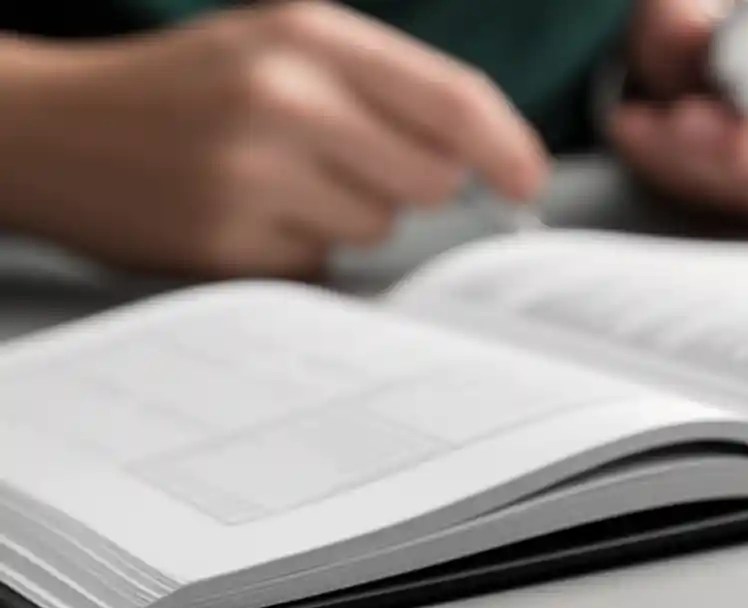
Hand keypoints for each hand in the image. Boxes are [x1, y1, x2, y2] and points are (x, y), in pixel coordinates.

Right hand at [0, 1, 547, 277]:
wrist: (53, 128)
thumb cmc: (190, 87)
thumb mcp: (284, 45)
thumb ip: (384, 89)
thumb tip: (486, 163)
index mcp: (307, 35)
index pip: (452, 101)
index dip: (507, 148)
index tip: (528, 181)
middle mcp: (283, 100)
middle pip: (430, 178)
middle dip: (408, 181)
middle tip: (343, 161)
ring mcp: (251, 178)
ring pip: (378, 227)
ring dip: (349, 214)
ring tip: (276, 182)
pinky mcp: (226, 247)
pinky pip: (320, 265)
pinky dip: (299, 249)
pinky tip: (246, 217)